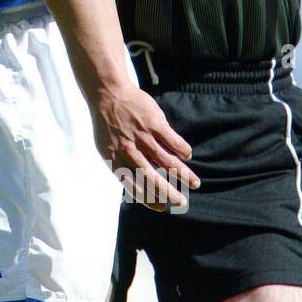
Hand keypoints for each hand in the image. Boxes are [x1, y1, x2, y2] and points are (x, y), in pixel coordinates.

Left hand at [90, 81, 198, 211]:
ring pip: (167, 161)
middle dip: (169, 192)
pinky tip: (187, 156)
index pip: (132, 185)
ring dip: (183, 174)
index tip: (161, 208)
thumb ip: (121, 163)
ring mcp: (142, 136)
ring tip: (195, 183)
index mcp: (114, 158)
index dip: (147, 198)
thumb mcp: (106, 146)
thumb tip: (137, 184)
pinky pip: (173, 141)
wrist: (107, 93)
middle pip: (152, 177)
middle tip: (182, 202)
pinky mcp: (154, 123)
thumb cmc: (108, 123)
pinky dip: (182, 150)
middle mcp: (129, 150)